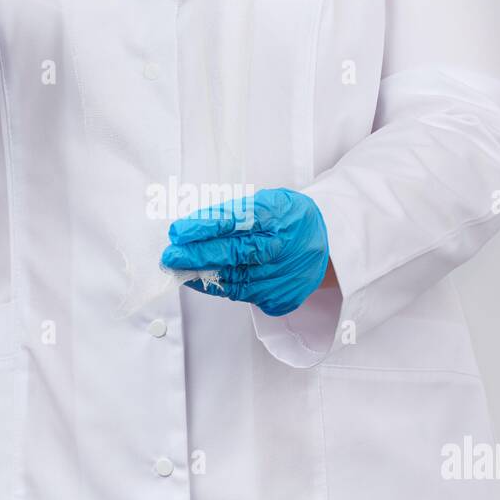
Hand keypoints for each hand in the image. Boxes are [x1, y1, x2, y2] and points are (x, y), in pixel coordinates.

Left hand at [161, 189, 330, 317]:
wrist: (329, 246)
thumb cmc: (291, 220)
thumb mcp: (270, 202)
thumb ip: (236, 213)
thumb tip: (195, 224)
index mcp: (280, 216)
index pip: (237, 222)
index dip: (205, 228)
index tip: (179, 231)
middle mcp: (283, 248)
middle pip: (234, 253)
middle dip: (196, 255)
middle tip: (170, 256)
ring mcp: (282, 276)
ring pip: (233, 278)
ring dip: (200, 274)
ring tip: (177, 268)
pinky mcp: (279, 297)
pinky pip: (241, 293)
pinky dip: (216, 286)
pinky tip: (198, 280)